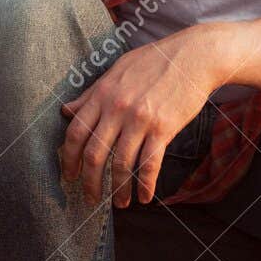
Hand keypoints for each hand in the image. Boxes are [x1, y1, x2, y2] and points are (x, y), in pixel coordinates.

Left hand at [59, 25, 224, 207]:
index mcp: (102, 93)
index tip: (69, 175)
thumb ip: (90, 94)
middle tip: (90, 198)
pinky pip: (150, 164)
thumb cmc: (155, 61)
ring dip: (119, 190)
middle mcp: (117, 108)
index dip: (69, 158)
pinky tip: (145, 198)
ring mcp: (140, 119)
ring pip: (122, 164)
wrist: (194, 56)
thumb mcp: (117, 71)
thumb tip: (66, 111)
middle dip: (90, 182)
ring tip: (119, 204)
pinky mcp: (163, 128)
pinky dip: (146, 185)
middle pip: (95, 154)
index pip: (76, 132)